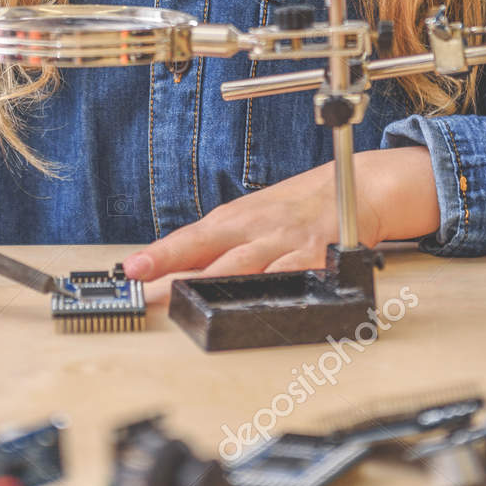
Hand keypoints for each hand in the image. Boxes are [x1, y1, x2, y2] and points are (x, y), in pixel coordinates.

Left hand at [122, 147, 439, 286]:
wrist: (353, 185)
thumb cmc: (296, 206)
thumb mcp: (252, 215)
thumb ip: (217, 243)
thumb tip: (171, 267)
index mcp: (236, 218)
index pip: (190, 238)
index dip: (160, 254)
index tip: (131, 269)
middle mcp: (256, 228)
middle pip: (210, 251)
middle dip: (176, 271)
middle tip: (146, 291)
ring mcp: (285, 243)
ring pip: (245, 266)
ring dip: (214, 283)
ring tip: (186, 298)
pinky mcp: (314, 257)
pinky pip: (291, 276)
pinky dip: (271, 288)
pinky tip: (254, 300)